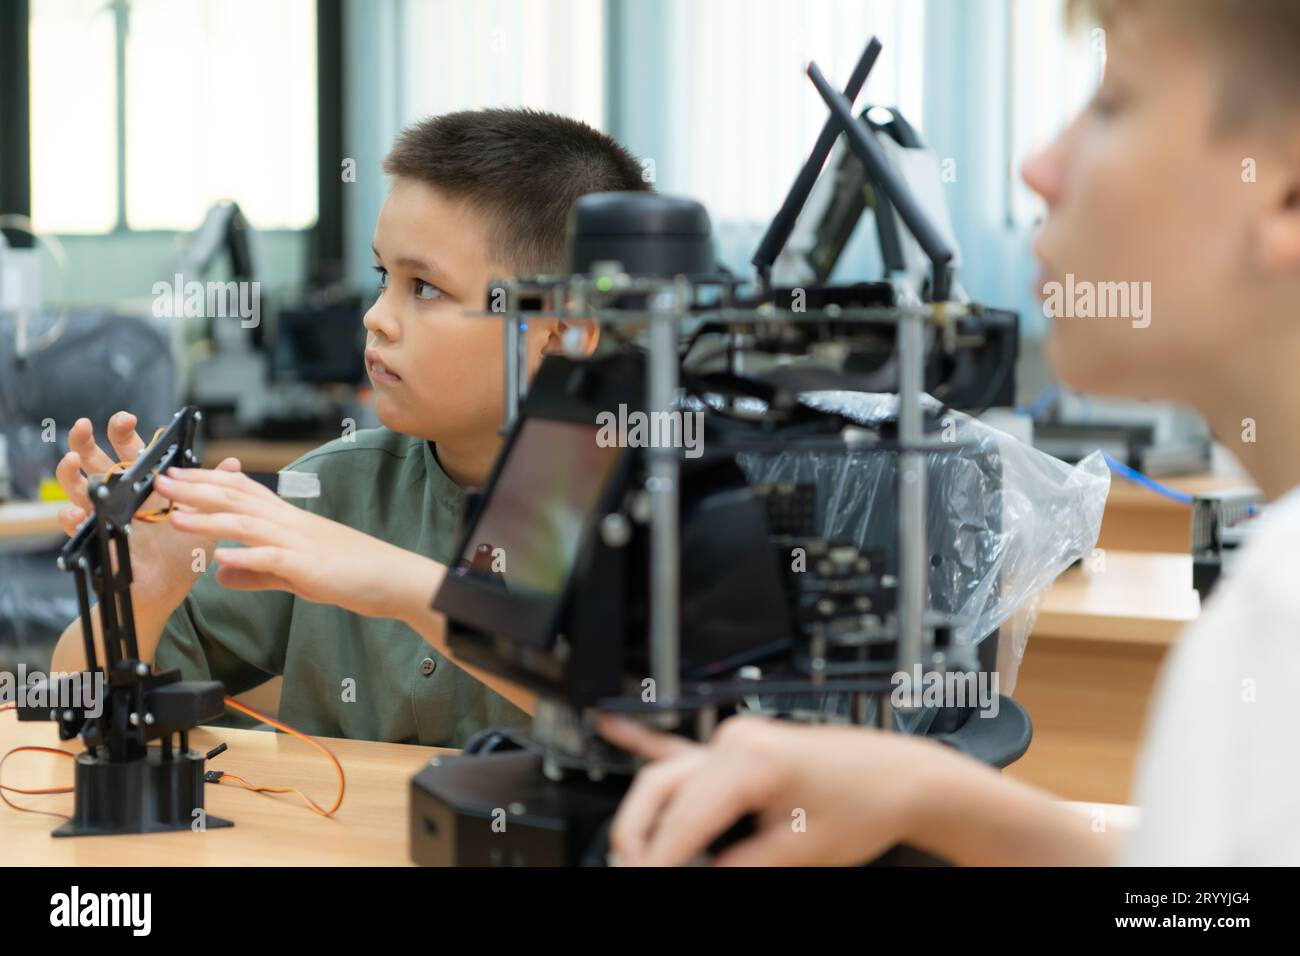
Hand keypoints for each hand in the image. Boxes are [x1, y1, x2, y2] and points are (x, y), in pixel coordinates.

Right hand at [54, 412, 241, 608]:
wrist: (170, 588)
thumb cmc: (185, 551)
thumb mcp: (206, 518)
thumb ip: (214, 489)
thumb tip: (234, 462)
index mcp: (146, 483)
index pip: (129, 449)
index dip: (124, 431)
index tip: (127, 419)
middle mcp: (120, 495)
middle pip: (95, 460)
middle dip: (85, 440)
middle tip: (84, 425)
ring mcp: (104, 515)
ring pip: (77, 487)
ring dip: (69, 473)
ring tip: (71, 460)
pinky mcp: (96, 539)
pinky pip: (75, 527)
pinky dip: (71, 517)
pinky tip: (75, 511)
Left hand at [152, 466, 440, 621]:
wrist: (395, 578)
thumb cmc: (353, 572)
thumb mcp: (297, 574)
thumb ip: (258, 572)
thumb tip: (222, 573)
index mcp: (289, 521)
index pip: (242, 491)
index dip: (206, 482)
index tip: (174, 475)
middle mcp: (291, 524)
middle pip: (237, 498)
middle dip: (195, 490)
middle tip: (160, 481)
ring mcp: (300, 543)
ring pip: (248, 524)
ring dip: (209, 519)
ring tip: (175, 517)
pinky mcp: (310, 567)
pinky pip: (274, 559)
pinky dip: (246, 557)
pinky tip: (221, 558)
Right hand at [600, 713, 959, 865]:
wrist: (900, 777)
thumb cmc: (864, 805)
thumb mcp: (798, 855)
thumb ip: (736, 869)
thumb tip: (691, 877)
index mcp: (751, 762)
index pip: (683, 821)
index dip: (657, 862)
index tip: (644, 881)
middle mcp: (736, 741)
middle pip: (660, 789)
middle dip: (638, 837)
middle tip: (632, 871)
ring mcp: (736, 739)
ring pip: (667, 775)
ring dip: (647, 815)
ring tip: (632, 853)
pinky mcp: (742, 746)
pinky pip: (684, 747)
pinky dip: (646, 745)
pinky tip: (614, 729)